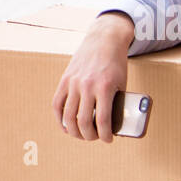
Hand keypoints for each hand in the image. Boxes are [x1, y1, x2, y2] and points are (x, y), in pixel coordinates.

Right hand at [52, 12, 133, 142]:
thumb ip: (117, 103)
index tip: (108, 140)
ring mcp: (73, 83)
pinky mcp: (64, 80)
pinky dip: (59, 118)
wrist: (104, 41)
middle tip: (95, 138)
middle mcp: (87, 86)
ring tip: (81, 135)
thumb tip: (114, 126)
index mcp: (105, 88)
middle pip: (83, 121)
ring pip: (68, 116)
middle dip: (89, 136)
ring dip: (74, 131)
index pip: (103, 120)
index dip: (105, 135)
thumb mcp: (122, 83)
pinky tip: (65, 126)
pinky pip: (57, 104)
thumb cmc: (117, 64)